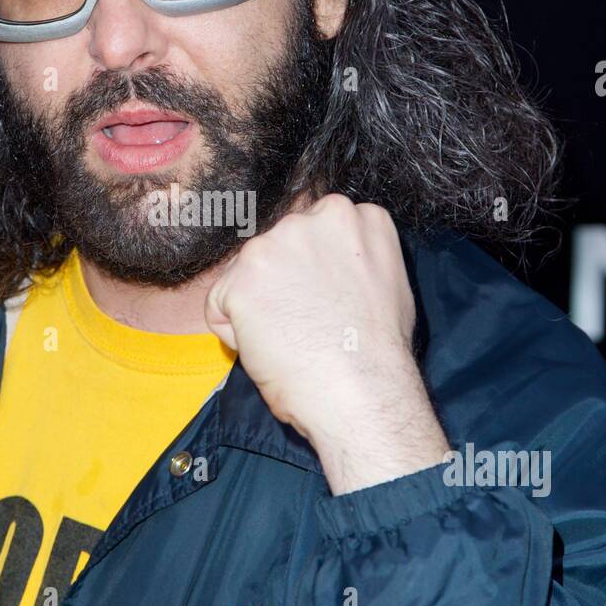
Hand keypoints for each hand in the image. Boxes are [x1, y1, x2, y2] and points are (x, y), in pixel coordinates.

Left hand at [204, 196, 450, 493]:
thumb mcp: (387, 279)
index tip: (324, 301)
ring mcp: (270, 245)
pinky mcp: (241, 278)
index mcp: (346, 215)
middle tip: (305, 324)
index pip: (308, 234)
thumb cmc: (379, 350)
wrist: (362, 389)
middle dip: (279, 283)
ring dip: (256, 307)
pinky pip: (219, 306)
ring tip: (291, 339)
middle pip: (273, 250)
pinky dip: (234, 332)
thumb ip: (354, 257)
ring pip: (243, 276)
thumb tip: (335, 265)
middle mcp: (306, 219)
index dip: (310, 273)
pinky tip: (269, 348)